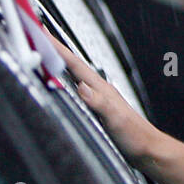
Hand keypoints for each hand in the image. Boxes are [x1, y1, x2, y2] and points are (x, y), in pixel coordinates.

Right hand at [43, 30, 162, 167]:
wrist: (148, 150)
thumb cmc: (136, 137)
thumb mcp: (116, 120)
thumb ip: (99, 103)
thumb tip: (81, 87)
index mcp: (101, 89)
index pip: (75, 63)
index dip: (57, 48)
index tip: (41, 32)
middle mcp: (99, 90)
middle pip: (71, 65)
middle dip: (53, 50)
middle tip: (36, 36)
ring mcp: (98, 99)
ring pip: (72, 76)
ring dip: (57, 64)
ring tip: (42, 53)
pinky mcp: (96, 109)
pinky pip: (74, 89)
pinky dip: (63, 81)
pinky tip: (58, 83)